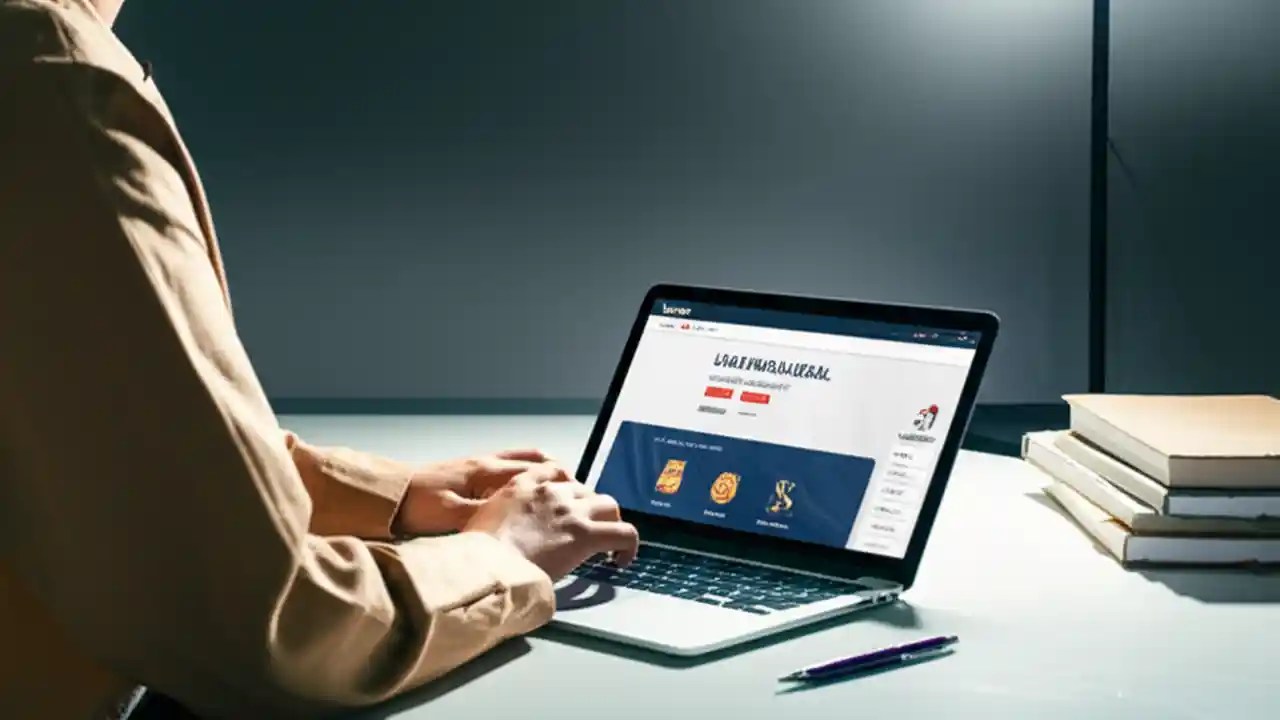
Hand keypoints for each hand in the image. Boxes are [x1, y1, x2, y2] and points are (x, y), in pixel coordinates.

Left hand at [394, 449, 569, 534]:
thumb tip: (520, 529)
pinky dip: (529, 472)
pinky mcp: (472, 469)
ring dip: (548, 471)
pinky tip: (530, 487)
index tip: (582, 500)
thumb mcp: (454, 518)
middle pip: (541, 462)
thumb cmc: (418, 506)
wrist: (388, 494)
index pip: (541, 472)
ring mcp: (481, 464)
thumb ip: (489, 521)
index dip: (566, 486)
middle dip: (565, 478)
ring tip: (564, 491)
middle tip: (580, 498)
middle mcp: (490, 463)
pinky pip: (511, 464)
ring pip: (528, 459)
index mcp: (490, 473)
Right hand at [463, 464, 638, 580]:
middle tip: (585, 527)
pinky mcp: (587, 535)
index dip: (567, 487)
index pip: (555, 471)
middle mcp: (551, 492)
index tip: (568, 503)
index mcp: (523, 485)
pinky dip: (629, 544)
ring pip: (608, 504)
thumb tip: (501, 536)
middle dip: (588, 507)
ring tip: (607, 541)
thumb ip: (498, 517)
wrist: (486, 564)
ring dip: (609, 520)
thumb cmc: (477, 552)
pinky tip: (622, 559)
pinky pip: (624, 532)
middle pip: (584, 489)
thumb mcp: (478, 520)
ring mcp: (571, 511)